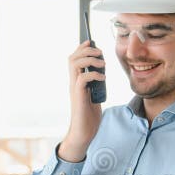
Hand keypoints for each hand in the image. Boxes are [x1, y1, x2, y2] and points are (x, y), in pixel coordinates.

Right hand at [60, 41, 105, 161]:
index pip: (74, 58)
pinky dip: (94, 74)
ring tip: (102, 63)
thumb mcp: (95, 95)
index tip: (92, 42)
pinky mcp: (79, 96)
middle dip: (86, 50)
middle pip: (72, 57)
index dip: (82, 48)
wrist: (84, 133)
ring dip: (89, 59)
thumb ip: (95, 84)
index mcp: (76, 82)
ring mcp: (74, 89)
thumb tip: (101, 73)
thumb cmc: (90, 117)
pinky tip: (102, 77)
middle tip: (99, 52)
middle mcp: (73, 83)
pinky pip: (83, 78)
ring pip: (75, 64)